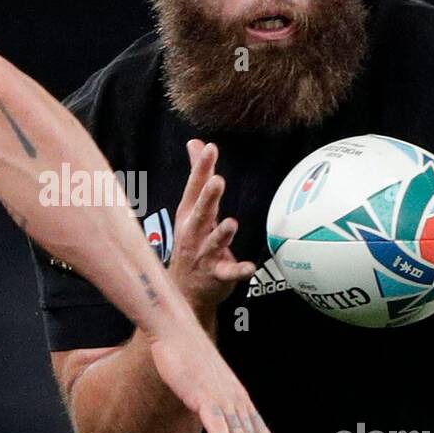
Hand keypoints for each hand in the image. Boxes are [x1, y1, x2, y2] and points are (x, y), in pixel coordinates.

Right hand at [148, 324, 284, 432]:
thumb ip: (217, 403)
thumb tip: (220, 420)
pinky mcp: (201, 395)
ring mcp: (219, 398)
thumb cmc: (190, 356)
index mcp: (238, 398)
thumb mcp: (210, 383)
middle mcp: (235, 399)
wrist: (177, 330)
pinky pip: (215, 423)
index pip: (260, 432)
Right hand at [170, 140, 257, 311]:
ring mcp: (203, 255)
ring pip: (213, 243)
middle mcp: (193, 233)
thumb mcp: (190, 208)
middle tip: (217, 181)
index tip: (210, 148)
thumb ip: (197, 175)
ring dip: (221, 234)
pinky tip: (249, 267)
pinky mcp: (217, 275)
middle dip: (208, 198)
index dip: (201, 169)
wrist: (184, 290)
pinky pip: (228, 273)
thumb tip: (197, 143)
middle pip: (201, 213)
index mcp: (189, 215)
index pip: (194, 188)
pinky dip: (238, 270)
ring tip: (231, 223)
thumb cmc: (191, 241)